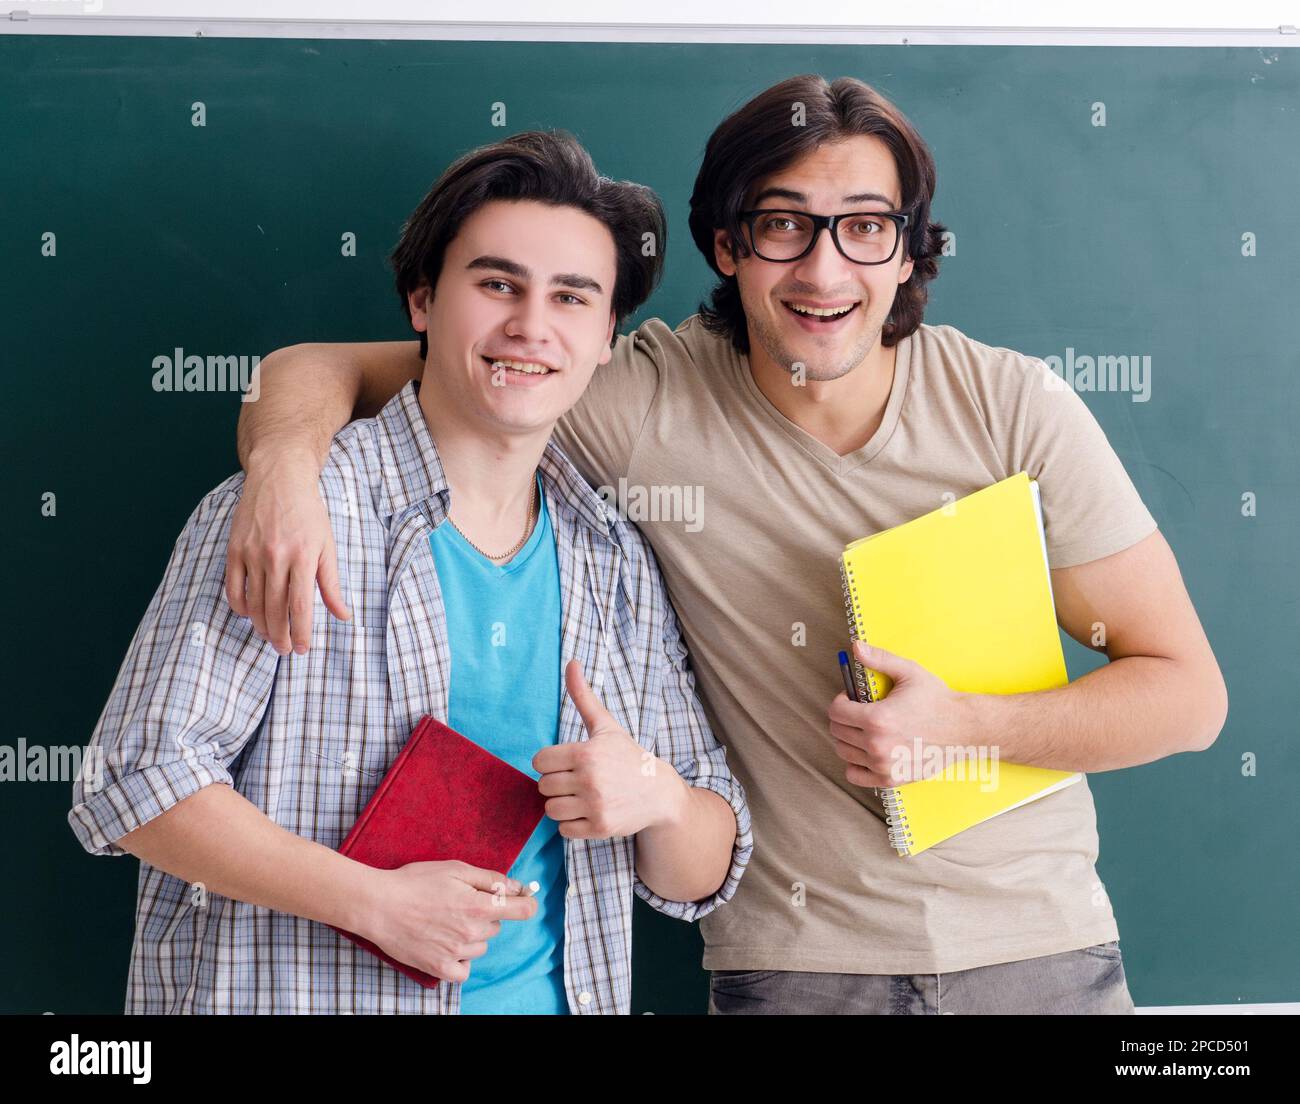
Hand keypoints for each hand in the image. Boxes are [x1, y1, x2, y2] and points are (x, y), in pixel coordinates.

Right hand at [225, 456, 350, 654]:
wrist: (279, 478)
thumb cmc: (308, 512)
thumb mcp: (327, 545)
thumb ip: (331, 582)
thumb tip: (343, 615)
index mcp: (303, 557)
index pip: (300, 607)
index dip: (301, 633)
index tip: (302, 649)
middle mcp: (276, 557)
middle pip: (275, 610)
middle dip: (280, 636)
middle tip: (285, 650)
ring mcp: (252, 553)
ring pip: (254, 603)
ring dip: (261, 625)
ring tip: (270, 636)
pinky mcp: (235, 549)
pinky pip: (233, 588)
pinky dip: (240, 606)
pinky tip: (249, 615)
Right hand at [356, 860, 537, 982]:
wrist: (379, 905)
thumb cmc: (415, 882)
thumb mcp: (456, 869)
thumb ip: (491, 878)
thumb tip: (517, 886)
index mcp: (479, 906)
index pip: (523, 910)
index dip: (526, 901)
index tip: (520, 898)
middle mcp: (472, 932)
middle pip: (497, 926)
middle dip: (485, 914)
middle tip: (459, 903)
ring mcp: (456, 952)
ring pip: (481, 945)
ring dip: (472, 935)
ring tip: (446, 921)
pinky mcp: (440, 968)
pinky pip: (465, 969)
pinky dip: (460, 959)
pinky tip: (447, 944)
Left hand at [533, 661, 686, 838]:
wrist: (659, 792)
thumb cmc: (627, 756)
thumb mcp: (605, 726)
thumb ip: (583, 696)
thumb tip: (571, 662)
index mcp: (586, 752)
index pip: (540, 761)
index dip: (550, 762)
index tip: (567, 763)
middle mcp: (589, 780)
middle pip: (543, 786)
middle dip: (557, 784)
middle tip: (576, 780)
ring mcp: (595, 805)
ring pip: (550, 809)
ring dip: (562, 805)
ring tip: (581, 797)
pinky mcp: (600, 828)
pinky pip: (564, 830)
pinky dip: (572, 824)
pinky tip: (589, 811)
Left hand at [828, 639, 970, 786]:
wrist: (963, 729)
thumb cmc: (937, 700)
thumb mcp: (909, 672)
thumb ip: (879, 659)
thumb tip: (855, 646)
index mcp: (878, 719)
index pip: (835, 712)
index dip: (841, 701)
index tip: (852, 699)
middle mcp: (877, 745)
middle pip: (837, 732)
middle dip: (844, 718)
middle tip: (859, 712)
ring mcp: (883, 765)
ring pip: (843, 752)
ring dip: (848, 738)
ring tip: (865, 729)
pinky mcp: (891, 779)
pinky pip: (854, 774)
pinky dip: (854, 763)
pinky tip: (867, 751)